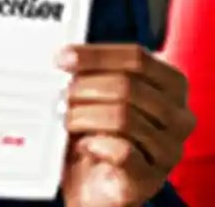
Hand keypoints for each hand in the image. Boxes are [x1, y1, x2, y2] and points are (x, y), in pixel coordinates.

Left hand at [60, 44, 195, 206]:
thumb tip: (65, 58)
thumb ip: (91, 74)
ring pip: (123, 118)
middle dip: (84, 88)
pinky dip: (95, 144)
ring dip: (83, 116)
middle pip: (127, 87)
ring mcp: (169, 149)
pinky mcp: (150, 177)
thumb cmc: (98, 131)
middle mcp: (179, 116)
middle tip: (60, 97)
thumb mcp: (98, 96)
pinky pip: (122, 152)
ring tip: (67, 120)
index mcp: (171, 85)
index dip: (96, 55)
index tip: (62, 58)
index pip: (137, 58)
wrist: (94, 182)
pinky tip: (83, 144)